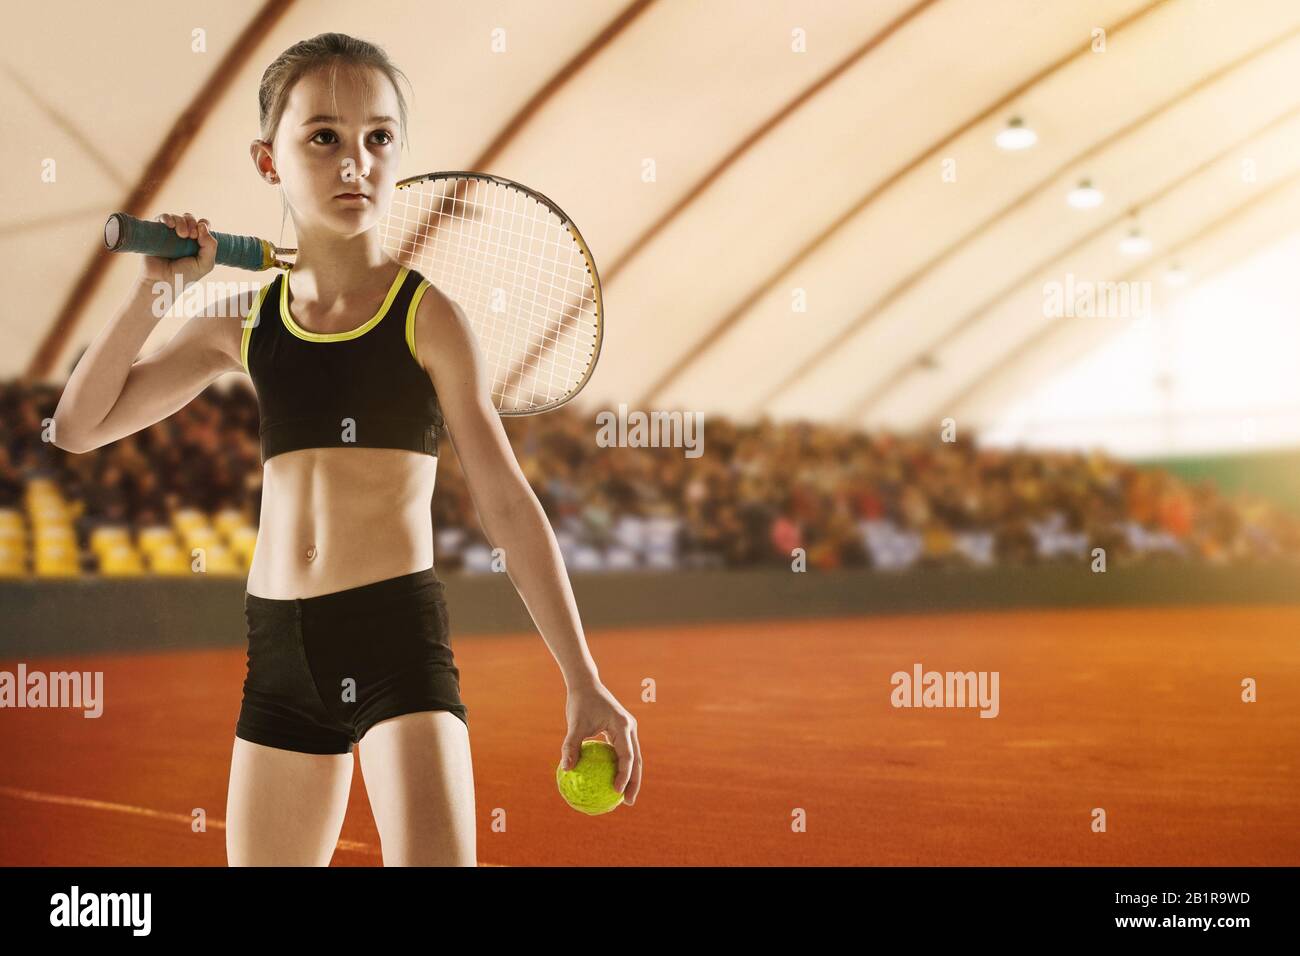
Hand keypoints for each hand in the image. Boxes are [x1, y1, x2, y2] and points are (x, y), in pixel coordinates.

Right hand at [138, 211, 216, 288]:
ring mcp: (169, 234)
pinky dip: (167, 217)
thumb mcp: (205, 264)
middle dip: (192, 223)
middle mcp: (183, 237)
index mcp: (197, 243)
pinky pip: (161, 217)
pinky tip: (169, 225)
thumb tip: (202, 225)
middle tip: (191, 236)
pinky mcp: (156, 232)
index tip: (199, 236)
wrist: (161, 281)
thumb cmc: (183, 276)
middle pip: (191, 219)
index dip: (204, 225)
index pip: (203, 225)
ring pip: (178, 217)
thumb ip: (211, 246)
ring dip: (182, 222)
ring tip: (181, 234)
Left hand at [560, 682, 640, 805]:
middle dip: (634, 783)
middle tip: (627, 802)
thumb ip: (571, 746)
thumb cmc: (580, 702)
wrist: (586, 683)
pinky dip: (622, 767)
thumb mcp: (574, 724)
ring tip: (624, 797)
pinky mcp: (623, 730)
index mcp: (622, 725)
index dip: (624, 775)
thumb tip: (566, 769)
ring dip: (631, 777)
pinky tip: (612, 781)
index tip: (616, 791)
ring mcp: (629, 729)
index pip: (626, 755)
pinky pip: (624, 752)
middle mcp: (630, 728)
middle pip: (637, 760)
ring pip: (634, 758)